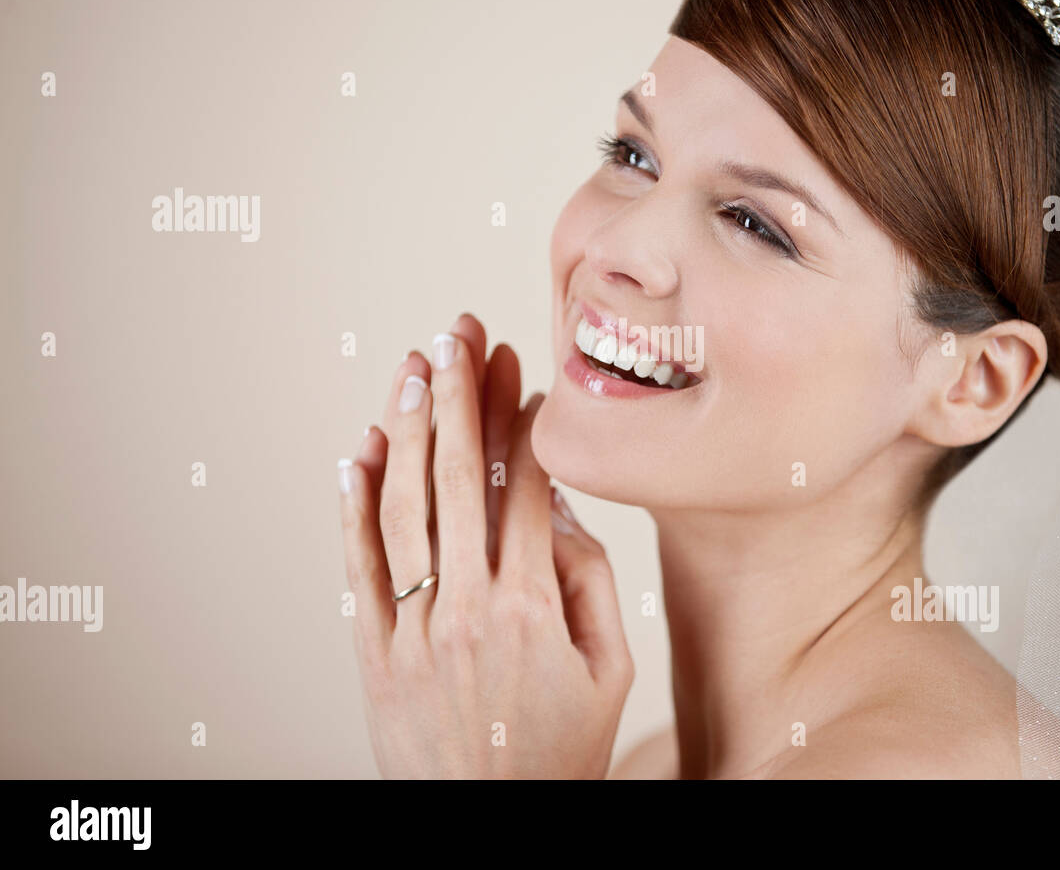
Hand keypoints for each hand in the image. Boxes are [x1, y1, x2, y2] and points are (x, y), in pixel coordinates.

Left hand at [337, 314, 633, 777]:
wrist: (489, 824)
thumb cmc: (558, 751)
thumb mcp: (610, 672)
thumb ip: (590, 584)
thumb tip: (557, 513)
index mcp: (534, 609)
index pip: (526, 489)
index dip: (523, 424)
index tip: (524, 377)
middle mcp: (467, 608)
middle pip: (460, 477)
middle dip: (461, 395)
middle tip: (462, 334)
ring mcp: (412, 628)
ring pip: (403, 506)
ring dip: (408, 428)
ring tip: (415, 368)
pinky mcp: (373, 651)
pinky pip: (358, 565)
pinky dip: (354, 502)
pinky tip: (360, 448)